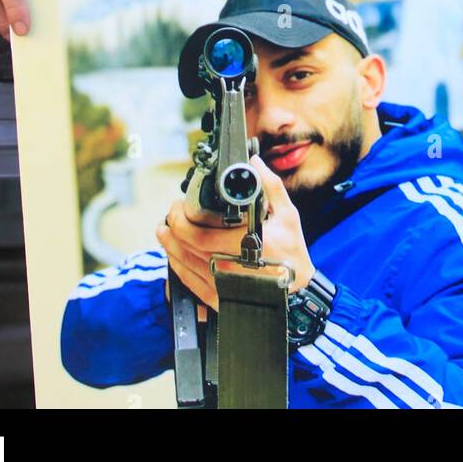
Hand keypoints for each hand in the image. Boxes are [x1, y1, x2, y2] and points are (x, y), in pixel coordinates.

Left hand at [156, 157, 314, 312]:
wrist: (298, 293)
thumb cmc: (292, 254)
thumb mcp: (288, 216)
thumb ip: (270, 187)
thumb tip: (254, 163)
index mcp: (246, 243)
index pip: (200, 233)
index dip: (182, 219)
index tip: (179, 205)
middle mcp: (232, 266)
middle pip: (188, 248)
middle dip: (173, 228)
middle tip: (170, 214)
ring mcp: (224, 286)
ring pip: (185, 266)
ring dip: (170, 247)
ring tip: (164, 231)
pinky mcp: (220, 299)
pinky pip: (191, 284)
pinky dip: (178, 269)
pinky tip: (174, 257)